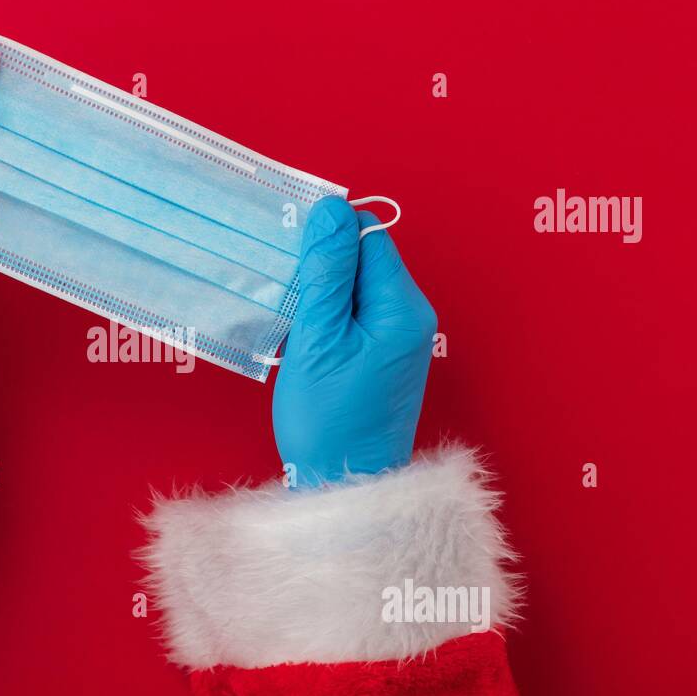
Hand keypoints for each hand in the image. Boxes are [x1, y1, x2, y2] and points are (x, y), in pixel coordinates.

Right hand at [273, 196, 436, 485]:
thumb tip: (332, 210)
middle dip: (322, 266)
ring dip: (321, 294)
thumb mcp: (319, 338)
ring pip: (357, 287)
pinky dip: (328, 318)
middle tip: (285, 293)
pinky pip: (357, 315)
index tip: (289, 257)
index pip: (367, 237)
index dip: (326, 238)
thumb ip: (328, 272)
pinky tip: (305, 341)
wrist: (345, 485)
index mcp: (401, 307)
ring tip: (294, 322)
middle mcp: (411, 317)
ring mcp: (401, 338)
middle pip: (365, 259)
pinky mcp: (385, 357)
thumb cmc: (329, 419)